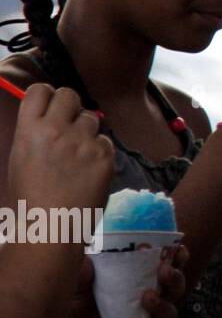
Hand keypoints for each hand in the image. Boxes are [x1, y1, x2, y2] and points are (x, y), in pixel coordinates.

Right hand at [7, 83, 113, 212]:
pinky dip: (99, 151)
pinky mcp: (105, 154)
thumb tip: (48, 115)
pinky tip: (88, 170)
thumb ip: (34, 133)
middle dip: (69, 106)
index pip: (40, 91)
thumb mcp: (20, 159)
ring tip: (76, 156)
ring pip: (91, 118)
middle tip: (68, 124)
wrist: (51, 227)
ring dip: (86, 130)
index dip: (46, 96)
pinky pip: (105, 141)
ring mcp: (83, 142)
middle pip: (70, 95)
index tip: (50, 106)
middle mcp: (57, 130)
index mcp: (29, 131)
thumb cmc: (30, 199)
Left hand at [56, 245, 188, 317]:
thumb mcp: (76, 274)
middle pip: (176, 289)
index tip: (177, 250)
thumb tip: (94, 257)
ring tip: (148, 298)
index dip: (178, 257)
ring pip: (169, 315)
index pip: (168, 264)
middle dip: (176, 278)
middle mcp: (146, 298)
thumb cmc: (70, 295)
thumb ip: (85, 264)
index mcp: (140, 276)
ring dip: (164, 305)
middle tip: (164, 272)